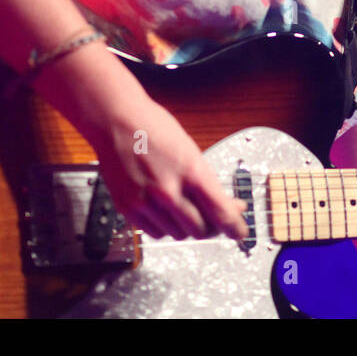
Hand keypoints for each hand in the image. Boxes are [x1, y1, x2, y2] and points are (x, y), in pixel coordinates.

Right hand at [31, 42, 249, 242]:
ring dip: (185, 226)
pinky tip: (164, 210)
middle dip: (210, 226)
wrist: (116, 121)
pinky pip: (154, 232)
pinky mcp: (127, 208)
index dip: (235, 228)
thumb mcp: (191, 151)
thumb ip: (208, 182)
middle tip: (211, 217)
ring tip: (184, 208)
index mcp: (191, 171)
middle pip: (201, 230)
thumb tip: (229, 204)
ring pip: (177, 234)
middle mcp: (169, 190)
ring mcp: (146, 201)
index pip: (220, 213)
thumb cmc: (154, 128)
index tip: (240, 232)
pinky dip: (163, 226)